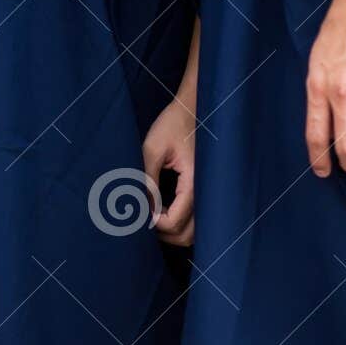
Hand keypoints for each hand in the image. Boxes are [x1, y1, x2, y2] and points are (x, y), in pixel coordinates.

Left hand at [143, 94, 195, 246]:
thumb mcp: (153, 147)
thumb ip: (147, 179)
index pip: (174, 222)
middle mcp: (204, 193)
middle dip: (164, 234)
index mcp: (193, 183)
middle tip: (143, 220)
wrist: (193, 109)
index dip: (154, 224)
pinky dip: (181, 223)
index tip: (139, 212)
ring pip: (194, 232)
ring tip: (153, 216)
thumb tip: (141, 208)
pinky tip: (164, 210)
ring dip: (173, 231)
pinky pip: (196, 219)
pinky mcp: (204, 190)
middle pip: (186, 236)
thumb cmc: (173, 124)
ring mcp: (206, 193)